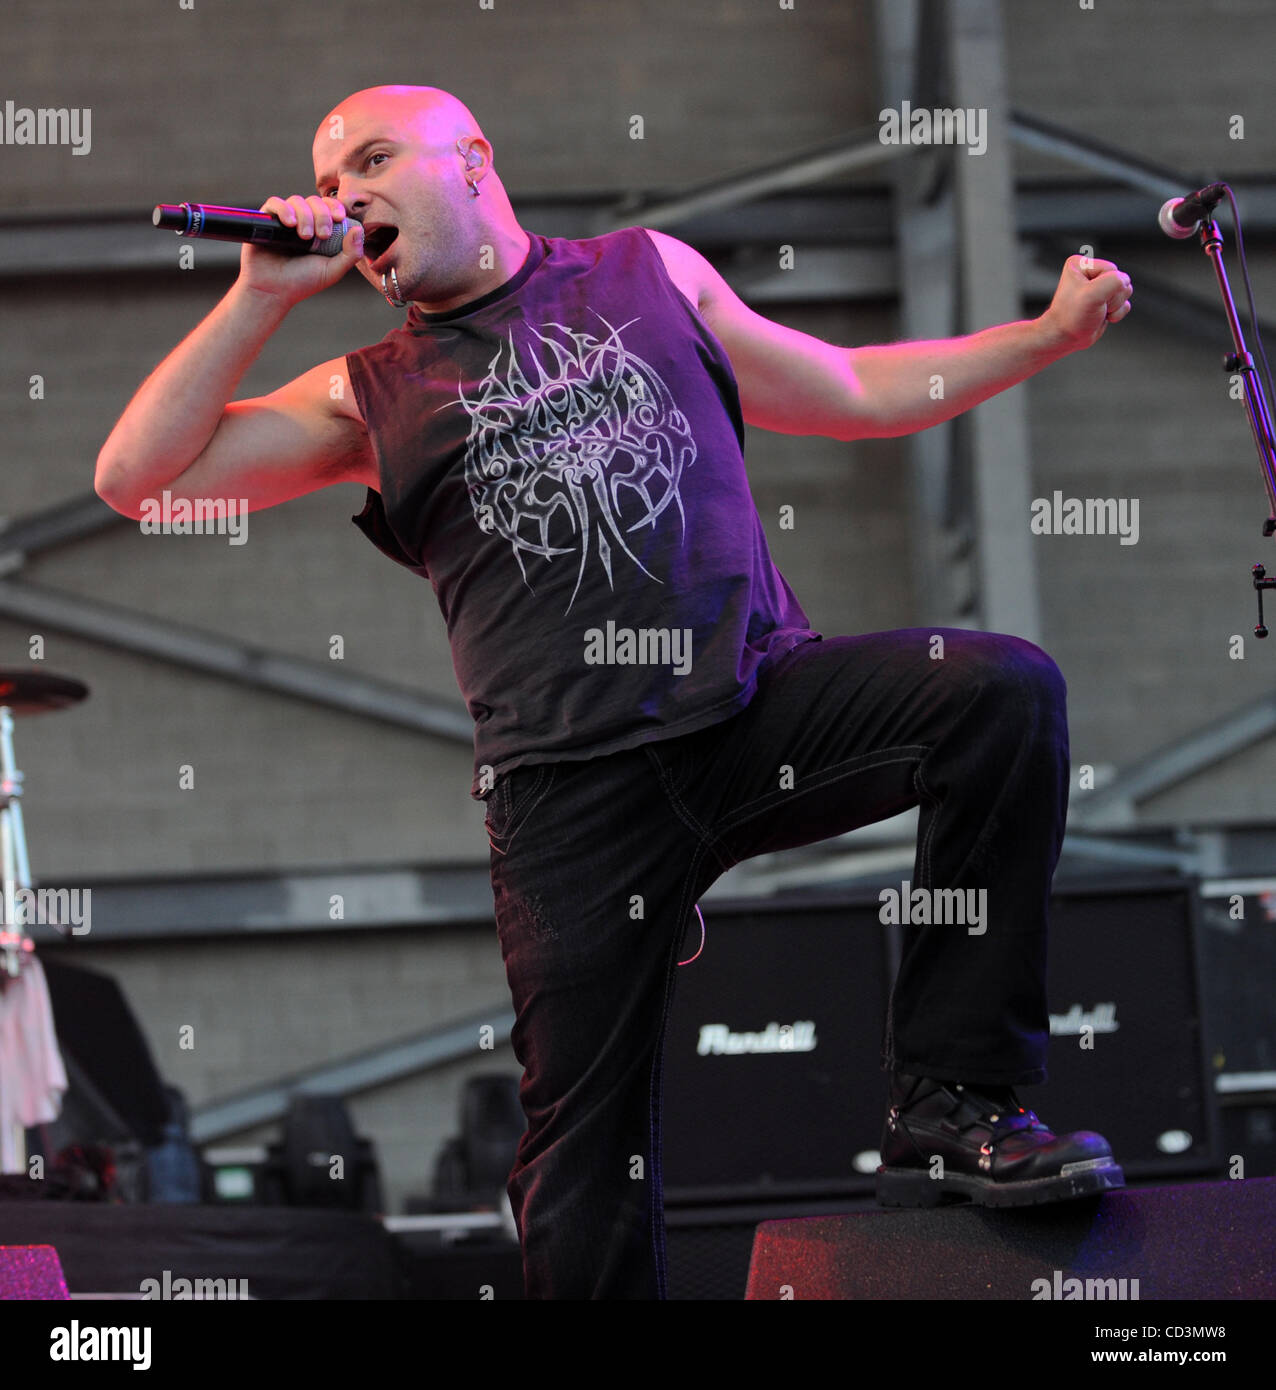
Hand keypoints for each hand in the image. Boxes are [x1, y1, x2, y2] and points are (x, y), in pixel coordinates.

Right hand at [236, 194, 363, 307]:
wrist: (273, 291)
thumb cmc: (302, 282)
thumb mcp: (333, 271)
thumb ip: (350, 254)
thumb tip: (359, 229)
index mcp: (320, 231)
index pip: (330, 208)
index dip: (336, 208)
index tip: (339, 218)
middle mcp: (303, 222)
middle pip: (315, 201)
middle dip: (322, 215)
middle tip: (322, 235)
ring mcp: (284, 220)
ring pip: (297, 201)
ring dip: (305, 215)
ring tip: (304, 236)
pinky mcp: (266, 220)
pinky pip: (275, 203)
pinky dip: (284, 209)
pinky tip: (289, 223)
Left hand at [1038, 254, 1132, 352]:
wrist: (1065, 339)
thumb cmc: (1071, 317)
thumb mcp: (1092, 295)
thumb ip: (1114, 282)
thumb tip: (1126, 282)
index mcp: (1081, 264)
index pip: (1111, 269)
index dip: (1105, 287)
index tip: (1088, 298)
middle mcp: (1090, 273)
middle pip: (1120, 279)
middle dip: (1111, 297)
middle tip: (1093, 307)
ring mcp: (1100, 287)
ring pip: (1125, 291)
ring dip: (1114, 306)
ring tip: (1097, 312)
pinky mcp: (1106, 300)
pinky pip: (1124, 303)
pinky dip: (1116, 313)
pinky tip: (1102, 317)